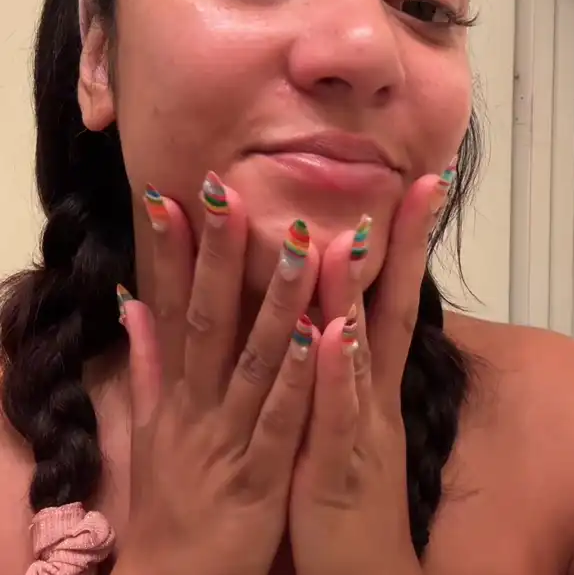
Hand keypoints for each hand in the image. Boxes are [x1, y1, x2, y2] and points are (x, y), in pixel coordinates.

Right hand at [116, 175, 320, 574]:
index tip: (174, 195)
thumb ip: (144, 364)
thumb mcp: (146, 430)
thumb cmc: (169, 500)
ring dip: (277, 301)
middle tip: (231, 192)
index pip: (173, 308)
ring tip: (301, 243)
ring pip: (255, 361)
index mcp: (175, 392)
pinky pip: (282, 422)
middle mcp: (197, 406)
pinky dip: (298, 379)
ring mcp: (229, 439)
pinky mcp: (262, 477)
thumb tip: (132, 302)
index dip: (173, 252)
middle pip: (209, 320)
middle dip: (219, 255)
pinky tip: (322, 334)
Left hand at [289, 174, 441, 574]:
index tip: (414, 185)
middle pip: (390, 310)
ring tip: (350, 237)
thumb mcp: (345, 414)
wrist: (360, 574)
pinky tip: (331, 335)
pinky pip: (333, 418)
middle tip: (415, 185)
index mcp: (367, 381)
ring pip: (358, 355)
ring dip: (354, 296)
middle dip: (402, 247)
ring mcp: (358, 430)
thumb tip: (334, 304)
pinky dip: (334, 377)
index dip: (403, 242)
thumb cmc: (343, 486)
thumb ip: (341, 359)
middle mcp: (372, 396)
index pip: (390, 297)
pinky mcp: (335, 470)